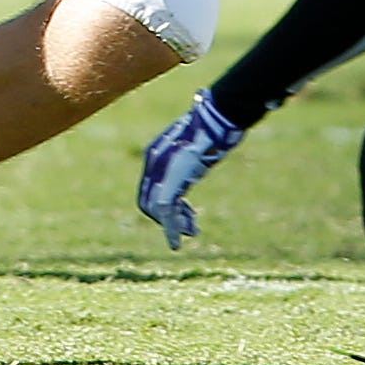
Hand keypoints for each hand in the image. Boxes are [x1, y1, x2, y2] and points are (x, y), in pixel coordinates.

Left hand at [138, 90, 243, 249]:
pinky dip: (170, 230)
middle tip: (189, 227)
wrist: (216, 121)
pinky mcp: (169, 182)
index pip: (150, 187)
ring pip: (155, 209)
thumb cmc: (213, 127)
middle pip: (148, 201)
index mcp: (156, 152)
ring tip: (192, 231)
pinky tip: (176, 243)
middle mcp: (153, 163)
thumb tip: (203, 153)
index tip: (185, 213)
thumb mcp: (198, 144)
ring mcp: (159, 173)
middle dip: (167, 218)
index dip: (164, 205)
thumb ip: (190, 156)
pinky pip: (164, 212)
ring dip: (172, 225)